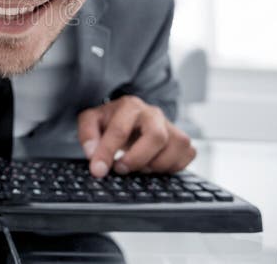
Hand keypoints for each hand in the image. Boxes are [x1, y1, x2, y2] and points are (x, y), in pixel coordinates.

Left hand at [77, 95, 194, 177]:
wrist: (129, 118)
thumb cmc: (110, 121)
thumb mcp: (91, 121)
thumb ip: (88, 135)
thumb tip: (93, 155)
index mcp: (129, 106)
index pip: (119, 130)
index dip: (107, 152)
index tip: (98, 170)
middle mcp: (153, 113)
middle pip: (157, 137)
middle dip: (137, 158)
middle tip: (121, 169)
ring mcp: (171, 126)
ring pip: (177, 146)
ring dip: (156, 164)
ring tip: (138, 168)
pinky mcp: (183, 140)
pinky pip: (188, 155)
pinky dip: (173, 166)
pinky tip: (155, 166)